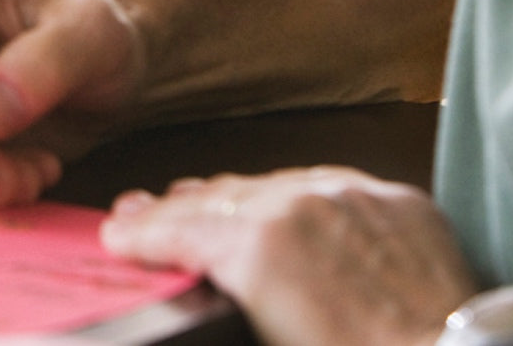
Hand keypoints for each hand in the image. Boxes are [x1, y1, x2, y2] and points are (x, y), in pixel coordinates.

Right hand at [100, 167, 475, 345]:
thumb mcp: (267, 338)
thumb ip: (224, 290)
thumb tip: (195, 276)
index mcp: (259, 245)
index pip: (179, 228)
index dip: (140, 233)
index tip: (117, 233)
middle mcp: (300, 203)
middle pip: (217, 197)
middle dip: (173, 208)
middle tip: (139, 212)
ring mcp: (351, 194)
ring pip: (269, 182)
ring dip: (230, 197)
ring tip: (199, 200)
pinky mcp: (394, 200)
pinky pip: (329, 185)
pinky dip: (296, 196)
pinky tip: (280, 203)